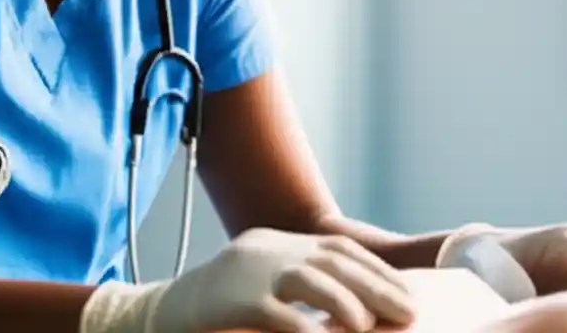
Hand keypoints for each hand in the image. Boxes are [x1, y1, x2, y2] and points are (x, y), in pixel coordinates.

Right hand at [150, 228, 417, 332]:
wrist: (157, 313)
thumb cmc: (218, 311)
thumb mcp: (261, 287)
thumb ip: (301, 289)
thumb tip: (359, 307)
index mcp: (276, 243)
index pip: (337, 249)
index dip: (376, 270)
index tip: (408, 293)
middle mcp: (266, 249)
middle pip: (332, 261)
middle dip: (376, 286)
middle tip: (409, 312)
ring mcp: (247, 273)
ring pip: (308, 279)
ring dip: (346, 303)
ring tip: (368, 327)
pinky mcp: (231, 301)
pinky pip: (275, 314)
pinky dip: (305, 329)